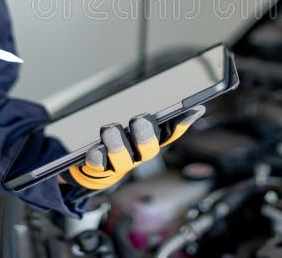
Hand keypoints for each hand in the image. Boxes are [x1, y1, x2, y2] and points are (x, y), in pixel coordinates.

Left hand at [64, 105, 204, 190]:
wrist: (90, 173)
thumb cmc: (117, 147)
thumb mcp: (136, 132)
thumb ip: (156, 122)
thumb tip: (191, 108)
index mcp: (148, 144)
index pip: (170, 134)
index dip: (181, 125)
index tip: (192, 110)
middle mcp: (137, 157)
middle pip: (148, 149)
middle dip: (145, 135)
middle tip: (139, 120)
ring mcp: (118, 165)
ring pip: (121, 157)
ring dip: (117, 144)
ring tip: (110, 130)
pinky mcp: (98, 171)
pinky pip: (97, 165)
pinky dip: (97, 156)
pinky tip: (95, 149)